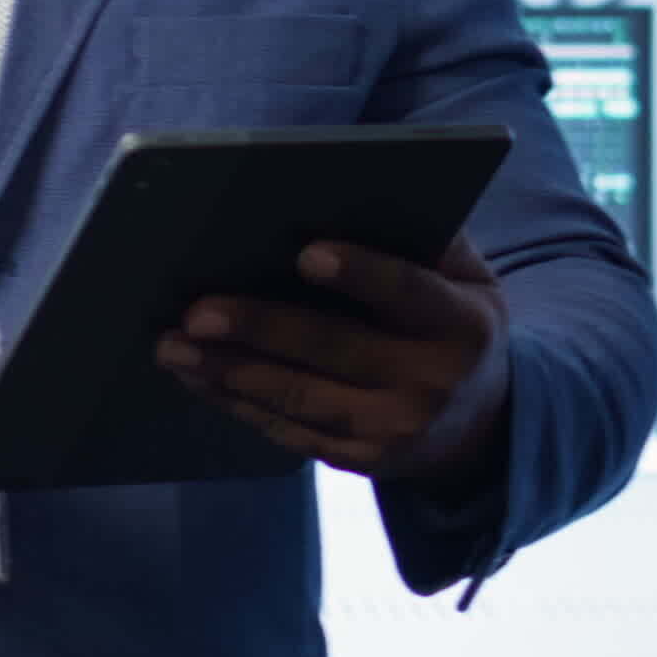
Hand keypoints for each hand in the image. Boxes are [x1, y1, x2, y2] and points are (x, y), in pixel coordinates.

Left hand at [156, 231, 505, 480]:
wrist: (484, 426)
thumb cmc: (454, 323)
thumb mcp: (468, 278)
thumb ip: (425, 239)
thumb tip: (348, 194)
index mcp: (460, 324)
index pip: (408, 293)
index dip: (361, 274)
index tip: (307, 254)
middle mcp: (429, 383)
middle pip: (336, 350)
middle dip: (261, 328)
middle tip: (196, 312)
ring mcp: (393, 432)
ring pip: (300, 398)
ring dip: (229, 371)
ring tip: (172, 346)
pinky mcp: (360, 461)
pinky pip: (290, 432)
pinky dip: (238, 403)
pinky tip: (198, 377)